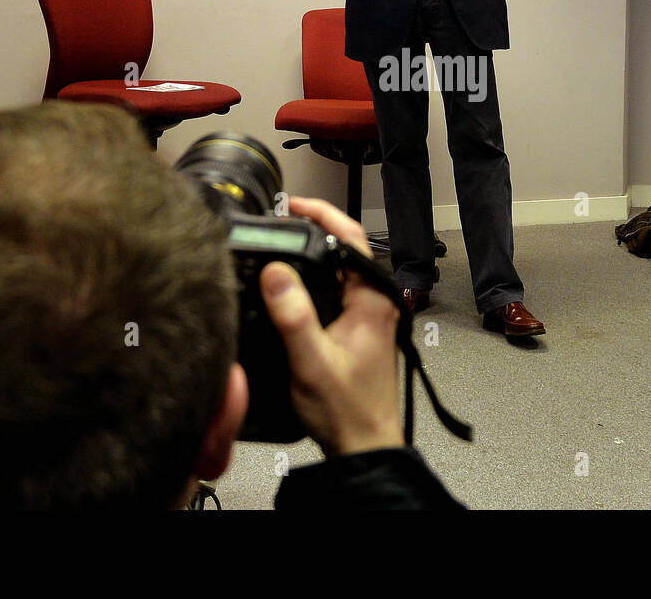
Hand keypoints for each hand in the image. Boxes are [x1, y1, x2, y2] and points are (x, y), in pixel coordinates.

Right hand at [259, 196, 402, 456]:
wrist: (363, 446)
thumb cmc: (348, 412)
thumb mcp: (311, 362)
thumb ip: (293, 316)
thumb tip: (276, 272)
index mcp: (372, 300)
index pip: (350, 237)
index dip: (321, 214)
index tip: (292, 204)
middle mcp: (374, 302)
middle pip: (342, 250)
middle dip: (309, 232)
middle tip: (276, 221)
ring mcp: (366, 315)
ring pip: (335, 271)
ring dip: (308, 257)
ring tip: (276, 246)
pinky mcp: (355, 328)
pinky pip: (331, 292)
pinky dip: (309, 281)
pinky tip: (287, 287)